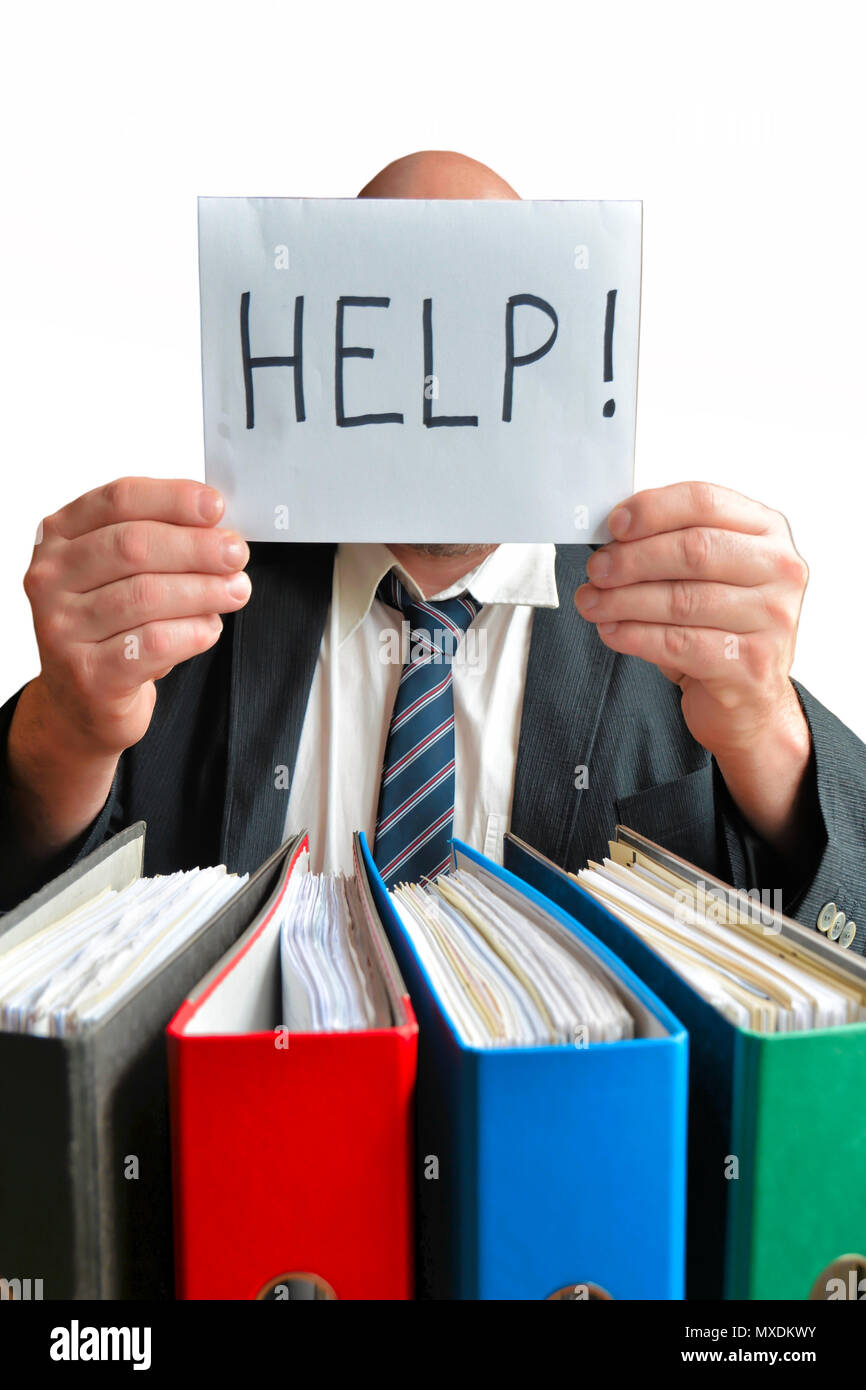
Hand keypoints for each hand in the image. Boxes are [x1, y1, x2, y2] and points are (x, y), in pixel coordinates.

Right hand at [21, 476, 250, 756]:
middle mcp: (51, 578)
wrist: (83, 701)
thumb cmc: (112, 627)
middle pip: (133, 546)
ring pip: (146, 595)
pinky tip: (209, 628)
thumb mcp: (122, 573)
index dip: (172, 499)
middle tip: (236, 554)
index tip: (215, 507)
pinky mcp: (88, 674)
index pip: (118, 500)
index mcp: (59, 536)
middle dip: (196, 547)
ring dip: (203, 590)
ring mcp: (63, 628)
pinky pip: (153, 644)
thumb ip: (159, 541)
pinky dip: (192, 632)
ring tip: (235, 591)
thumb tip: (218, 529)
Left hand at [574, 481, 813, 853]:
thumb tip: (599, 528)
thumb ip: (665, 545)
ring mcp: (775, 621)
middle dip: (627, 559)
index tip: (608, 523)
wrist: (750, 707)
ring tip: (588, 604)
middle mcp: (782, 571)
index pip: (705, 501)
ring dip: (619, 600)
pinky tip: (609, 633)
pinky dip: (632, 636)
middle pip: (689, 548)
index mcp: (769, 534)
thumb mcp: (701, 577)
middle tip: (590, 571)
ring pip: (677, 598)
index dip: (648, 509)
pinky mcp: (751, 667)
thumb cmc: (718, 631)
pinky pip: (676, 644)